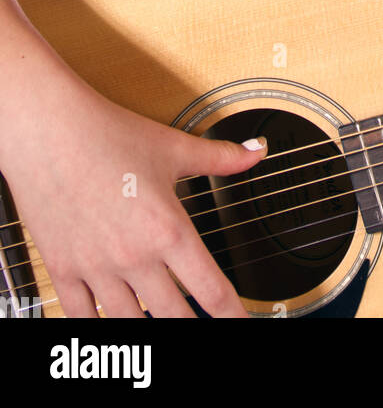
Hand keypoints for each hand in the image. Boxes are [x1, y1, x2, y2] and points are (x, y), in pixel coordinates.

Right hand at [3, 72, 267, 317]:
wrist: (49, 130)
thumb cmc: (108, 134)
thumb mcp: (174, 146)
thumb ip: (220, 158)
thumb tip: (256, 153)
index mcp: (168, 229)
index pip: (211, 289)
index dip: (233, 314)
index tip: (241, 321)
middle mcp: (134, 256)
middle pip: (174, 316)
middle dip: (193, 326)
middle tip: (202, 324)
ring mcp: (97, 267)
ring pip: (130, 324)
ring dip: (149, 329)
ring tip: (161, 323)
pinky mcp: (64, 268)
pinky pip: (82, 316)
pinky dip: (99, 325)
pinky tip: (111, 323)